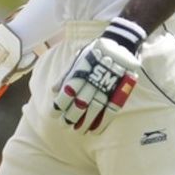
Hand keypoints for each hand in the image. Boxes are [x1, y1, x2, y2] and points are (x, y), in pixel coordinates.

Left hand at [53, 17, 145, 133]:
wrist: (121, 43)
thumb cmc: (96, 51)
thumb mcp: (79, 57)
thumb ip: (66, 74)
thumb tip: (53, 90)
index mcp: (82, 71)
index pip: (68, 92)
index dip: (60, 105)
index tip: (54, 114)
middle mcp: (94, 80)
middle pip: (79, 104)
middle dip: (70, 117)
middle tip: (64, 125)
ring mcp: (107, 87)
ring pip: (94, 110)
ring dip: (84, 122)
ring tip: (77, 130)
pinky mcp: (119, 91)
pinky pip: (110, 111)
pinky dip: (102, 122)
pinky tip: (95, 130)